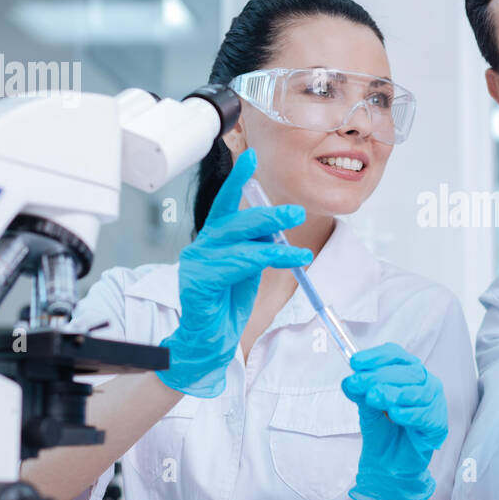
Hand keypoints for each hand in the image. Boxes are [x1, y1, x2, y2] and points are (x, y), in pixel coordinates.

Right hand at [156, 149, 312, 397]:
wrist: (208, 343)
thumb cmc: (226, 304)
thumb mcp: (248, 267)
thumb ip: (257, 244)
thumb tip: (277, 224)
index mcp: (213, 239)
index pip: (224, 203)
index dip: (237, 180)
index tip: (250, 156)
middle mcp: (202, 247)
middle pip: (235, 221)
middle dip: (268, 215)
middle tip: (297, 213)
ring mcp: (197, 265)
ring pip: (240, 245)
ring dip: (275, 245)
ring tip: (302, 253)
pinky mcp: (198, 284)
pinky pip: (235, 267)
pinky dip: (263, 262)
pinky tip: (286, 263)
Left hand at [341, 343, 447, 499]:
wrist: (389, 463)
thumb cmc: (382, 429)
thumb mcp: (367, 405)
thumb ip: (361, 391)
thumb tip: (350, 381)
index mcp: (407, 371)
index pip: (395, 355)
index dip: (376, 357)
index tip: (355, 363)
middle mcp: (424, 382)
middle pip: (407, 372)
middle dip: (379, 376)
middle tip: (358, 383)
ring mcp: (435, 402)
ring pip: (418, 391)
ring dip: (393, 393)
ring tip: (374, 398)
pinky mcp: (438, 423)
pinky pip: (425, 415)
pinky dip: (408, 414)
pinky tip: (395, 415)